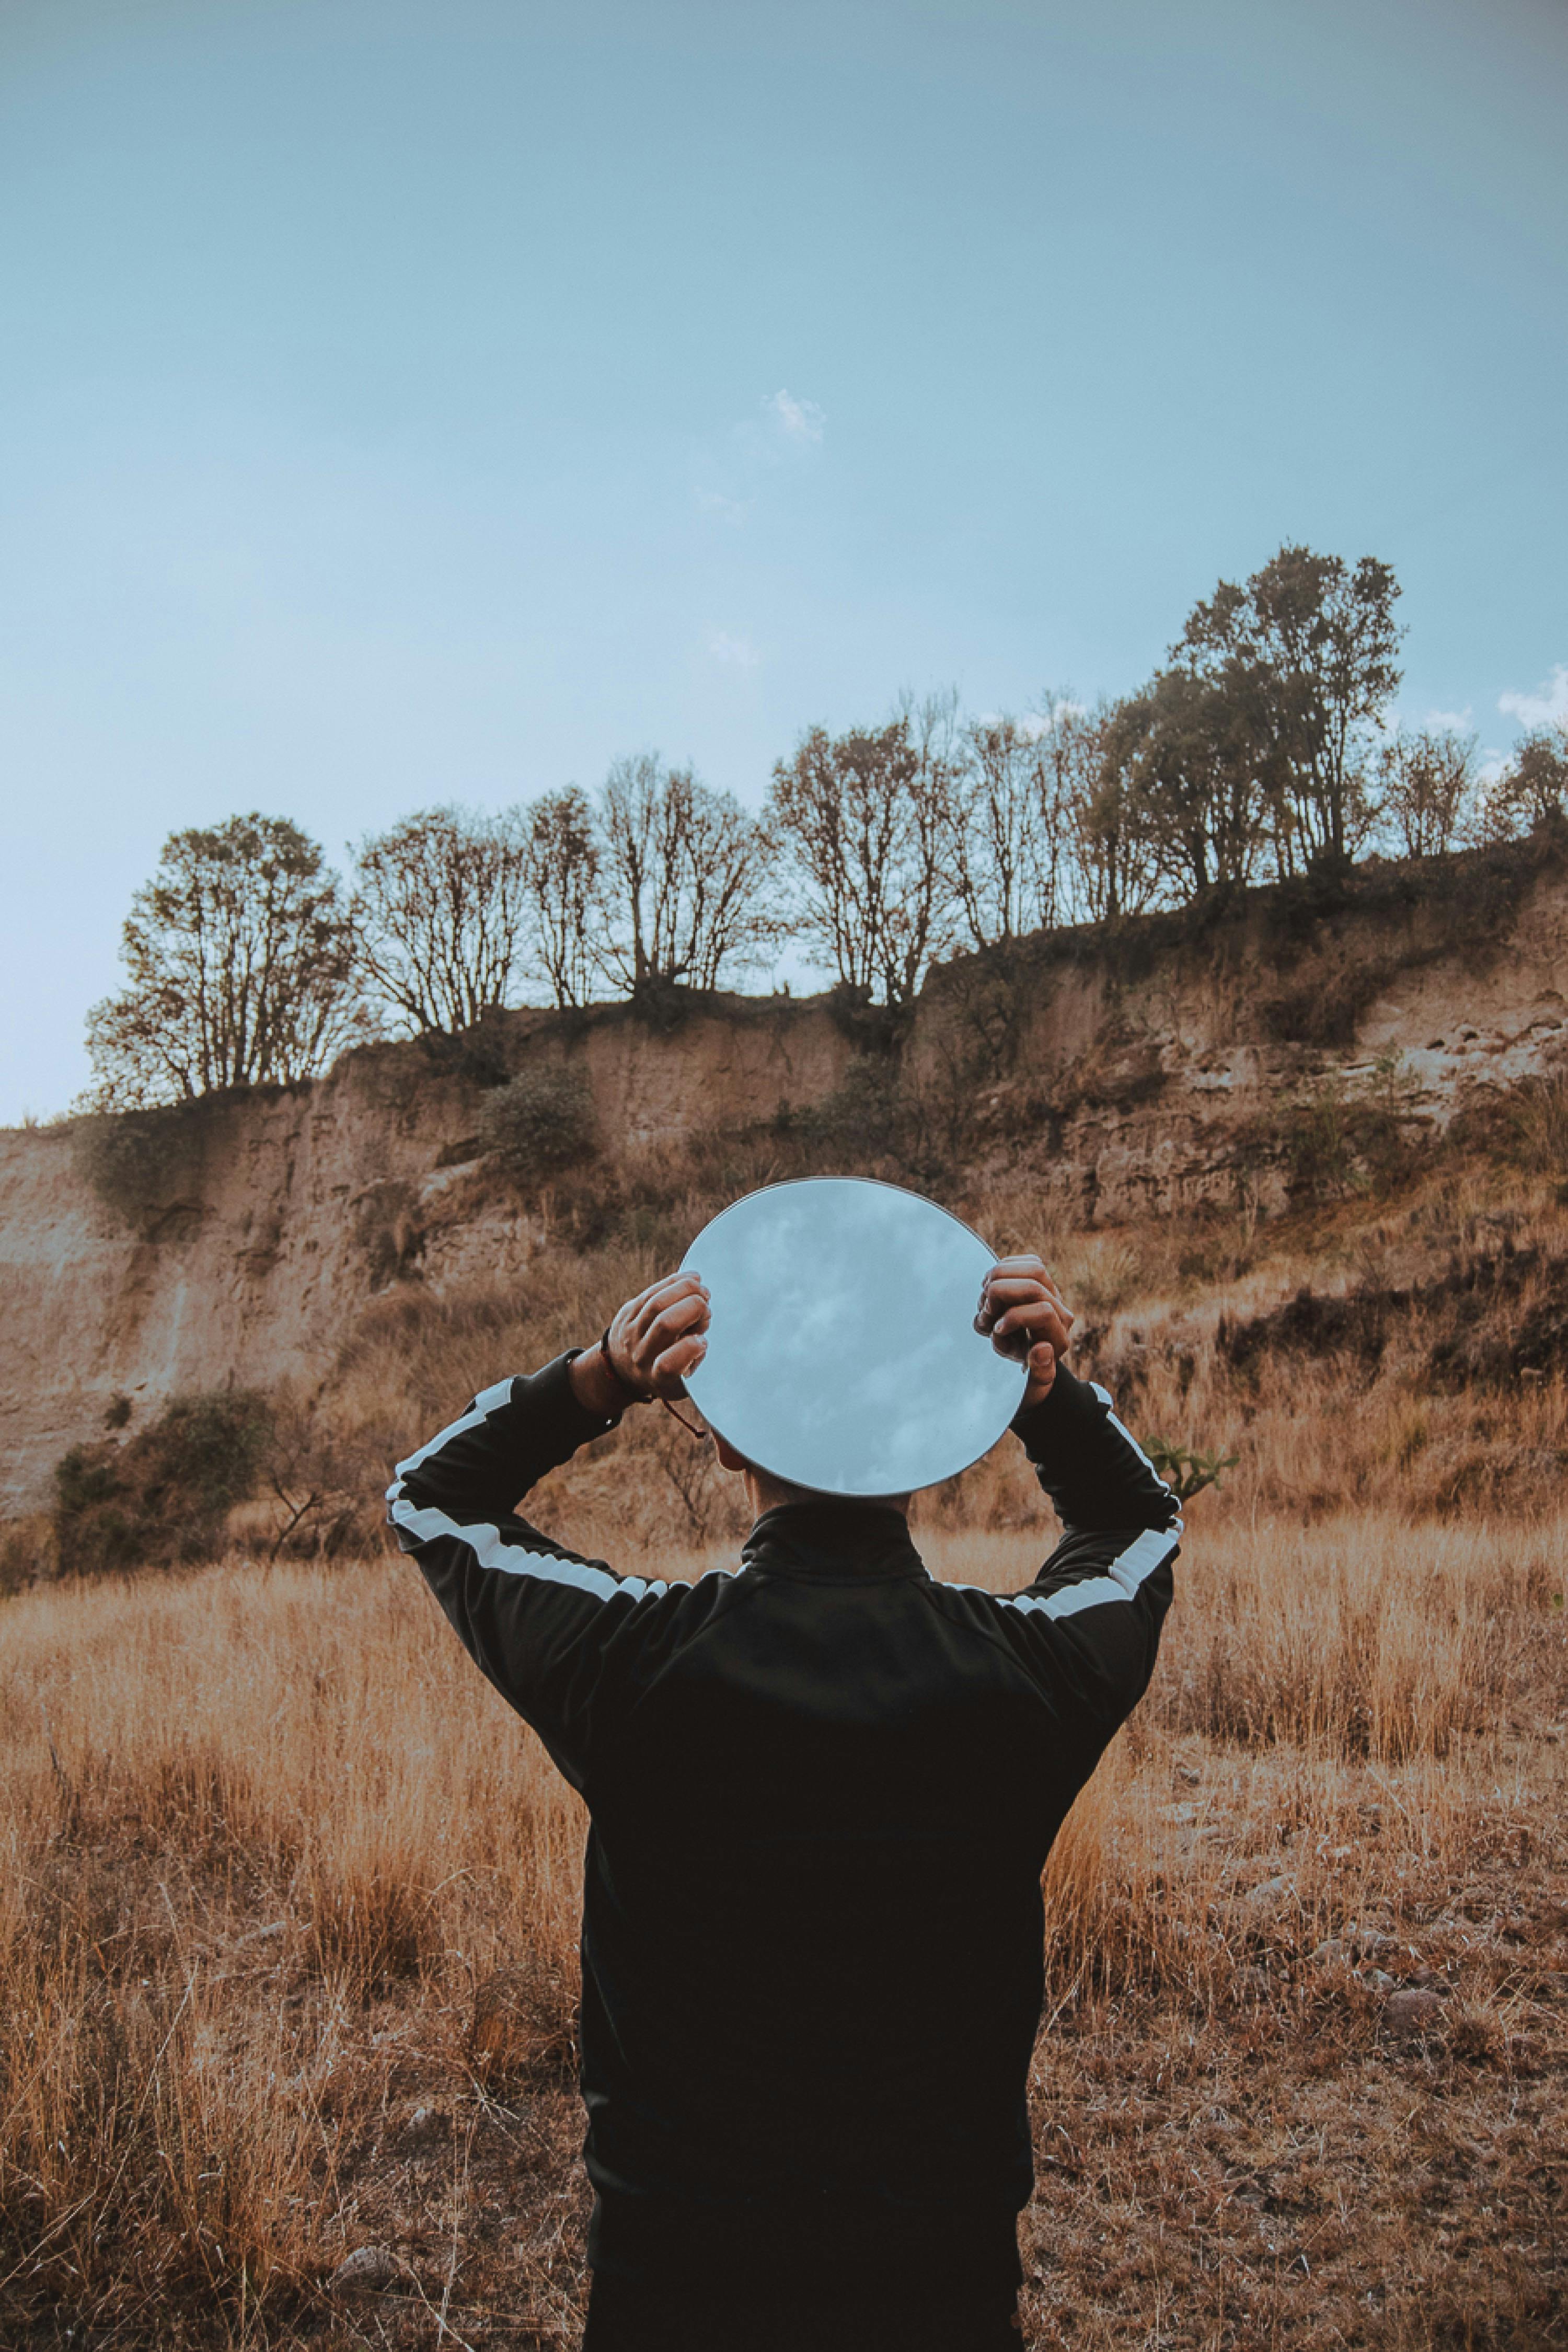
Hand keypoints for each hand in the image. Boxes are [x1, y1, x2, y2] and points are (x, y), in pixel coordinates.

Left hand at [570, 1271, 710, 1414]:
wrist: (622, 1367)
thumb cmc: (662, 1372)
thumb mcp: (679, 1379)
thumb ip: (694, 1359)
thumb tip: (701, 1327)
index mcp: (656, 1378)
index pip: (668, 1364)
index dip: (690, 1348)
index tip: (703, 1340)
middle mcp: (640, 1355)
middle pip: (665, 1324)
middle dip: (694, 1308)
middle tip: (706, 1307)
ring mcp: (630, 1332)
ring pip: (657, 1302)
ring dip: (685, 1289)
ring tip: (701, 1291)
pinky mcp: (626, 1313)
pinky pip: (650, 1291)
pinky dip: (673, 1282)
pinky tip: (691, 1279)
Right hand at [975, 1255, 1074, 1409]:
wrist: (1030, 1371)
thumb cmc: (1028, 1382)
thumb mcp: (1032, 1387)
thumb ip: (1040, 1373)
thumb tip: (1043, 1349)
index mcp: (1058, 1339)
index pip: (1042, 1311)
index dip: (1014, 1317)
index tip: (997, 1330)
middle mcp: (1060, 1313)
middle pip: (1034, 1284)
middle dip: (1001, 1292)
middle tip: (986, 1310)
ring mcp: (1053, 1296)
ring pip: (1033, 1267)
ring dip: (1000, 1277)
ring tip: (986, 1298)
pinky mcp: (1042, 1283)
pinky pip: (1028, 1261)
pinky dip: (1005, 1267)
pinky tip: (991, 1285)